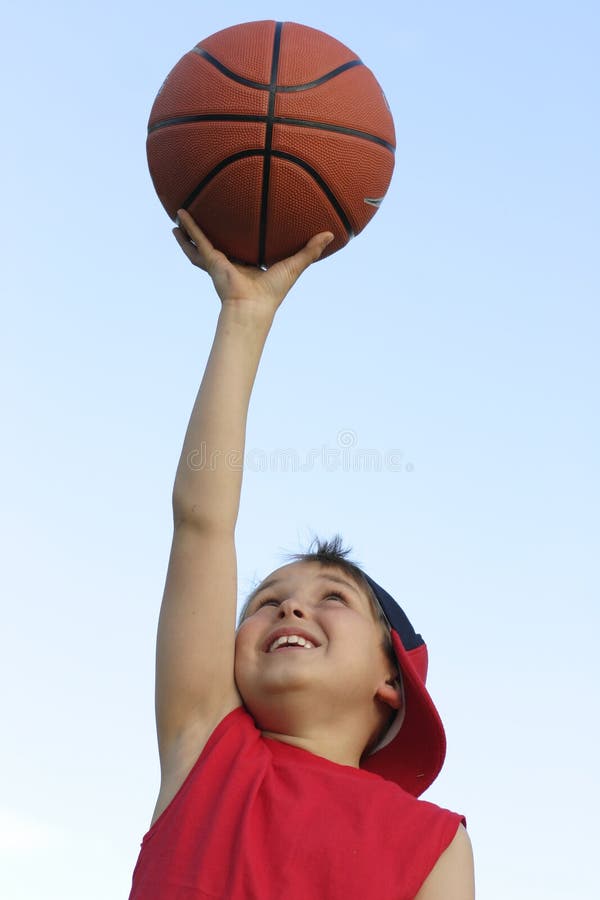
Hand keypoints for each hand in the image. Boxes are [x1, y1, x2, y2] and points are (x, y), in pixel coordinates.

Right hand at [173, 209, 333, 313]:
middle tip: (201, 220)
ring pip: (199, 245)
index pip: (242, 251)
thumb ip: (310, 250)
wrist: (254, 307)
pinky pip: (198, 240)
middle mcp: (229, 264)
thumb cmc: (273, 293)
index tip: (239, 229)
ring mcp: (217, 263)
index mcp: (246, 267)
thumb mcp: (294, 265)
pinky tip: (179, 214)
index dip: (240, 241)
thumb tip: (330, 234)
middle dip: (207, 236)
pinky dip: (189, 228)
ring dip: (188, 233)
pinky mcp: (212, 260)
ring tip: (178, 218)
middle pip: (215, 247)